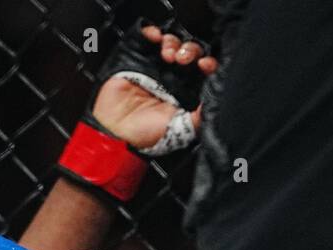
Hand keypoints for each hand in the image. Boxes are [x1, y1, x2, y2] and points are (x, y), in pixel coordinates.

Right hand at [92, 25, 217, 149]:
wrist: (116, 131)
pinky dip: (153, 32)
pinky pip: (147, 38)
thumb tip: (216, 104)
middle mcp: (172, 77)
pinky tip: (155, 38)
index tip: (205, 65)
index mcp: (186, 91)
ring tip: (167, 54)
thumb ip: (200, 118)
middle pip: (190, 52)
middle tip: (182, 59)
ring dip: (173, 43)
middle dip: (190, 51)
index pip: (203, 70)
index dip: (208, 64)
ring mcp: (154, 66)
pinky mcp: (136, 58)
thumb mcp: (180, 129)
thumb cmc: (145, 135)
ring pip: (172, 43)